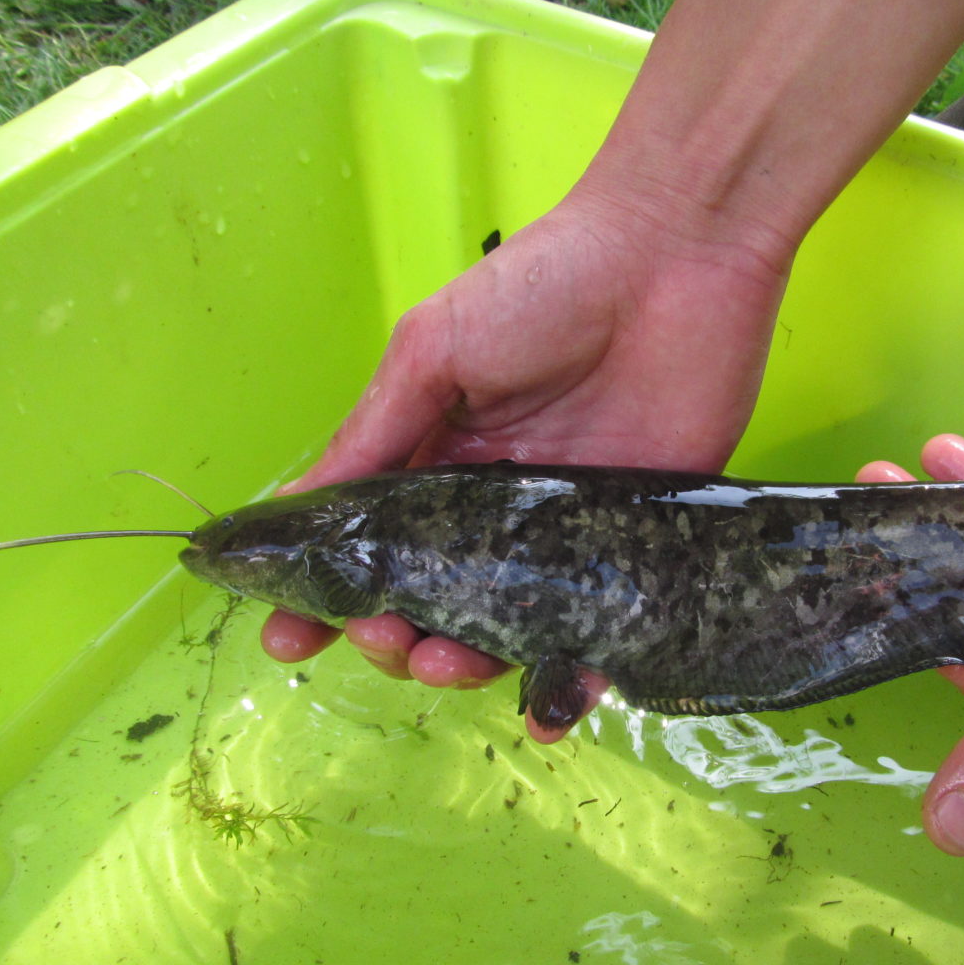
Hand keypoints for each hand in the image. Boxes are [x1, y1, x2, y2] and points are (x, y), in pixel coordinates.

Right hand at [260, 185, 792, 739]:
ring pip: (505, 631)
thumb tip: (291, 511)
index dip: (325, 595)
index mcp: (439, 461)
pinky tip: (548, 708)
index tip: (288, 638)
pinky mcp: (641, 551)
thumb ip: (373, 435)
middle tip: (387, 635)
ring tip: (447, 659)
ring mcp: (569, 536)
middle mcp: (498, 511)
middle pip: (430, 602)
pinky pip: (600, 632)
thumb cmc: (543, 286)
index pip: (372, 547)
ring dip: (465, 664)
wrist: (676, 256)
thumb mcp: (433, 351)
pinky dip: (572, 683)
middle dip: (391, 634)